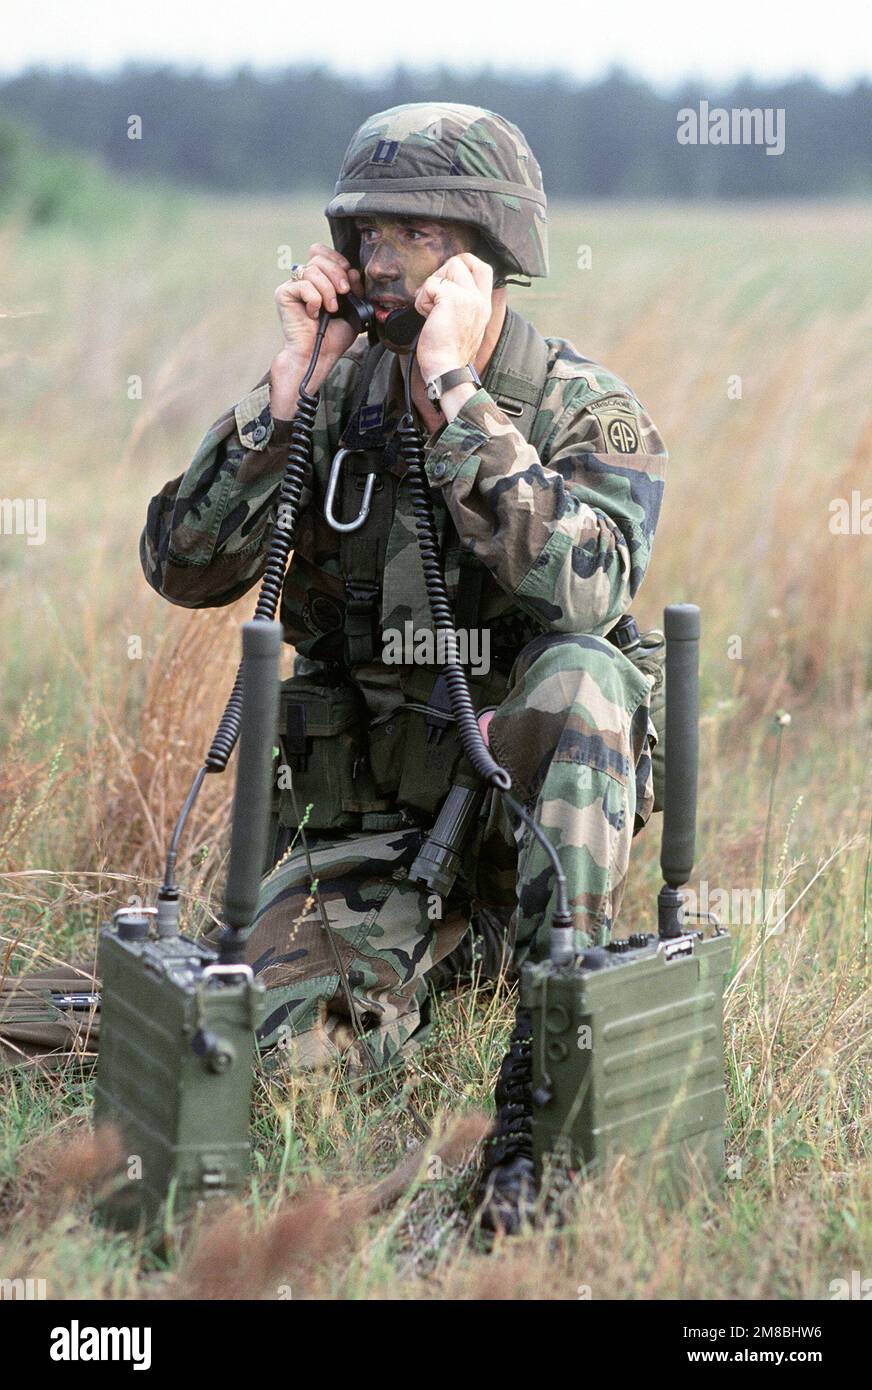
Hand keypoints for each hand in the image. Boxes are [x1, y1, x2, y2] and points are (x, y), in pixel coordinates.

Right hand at [272, 244, 365, 398]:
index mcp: (318, 280)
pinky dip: (315, 299)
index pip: (321, 252)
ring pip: (312, 270)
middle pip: (318, 258)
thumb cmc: (333, 337)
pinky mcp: (284, 294)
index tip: (348, 276)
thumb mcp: (352, 308)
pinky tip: (313, 314)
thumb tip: (351, 270)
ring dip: (328, 290)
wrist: (319, 355)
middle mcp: (303, 280)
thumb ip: (354, 287)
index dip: (336, 259)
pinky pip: (303, 284)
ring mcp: (293, 286)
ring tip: (331, 309)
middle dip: (336, 274)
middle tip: (344, 293)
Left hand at [413, 253, 492, 381]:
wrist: (447, 371)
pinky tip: (426, 317)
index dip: (463, 264)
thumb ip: (459, 305)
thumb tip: (439, 288)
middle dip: (443, 271)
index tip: (446, 281)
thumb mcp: (462, 326)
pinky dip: (422, 300)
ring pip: (448, 267)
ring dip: (431, 287)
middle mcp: (479, 300)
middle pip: (464, 260)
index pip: (483, 268)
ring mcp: (468, 298)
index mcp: (483, 306)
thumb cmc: (448, 355)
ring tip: (430, 310)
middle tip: (434, 295)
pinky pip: (430, 285)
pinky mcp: (452, 299)